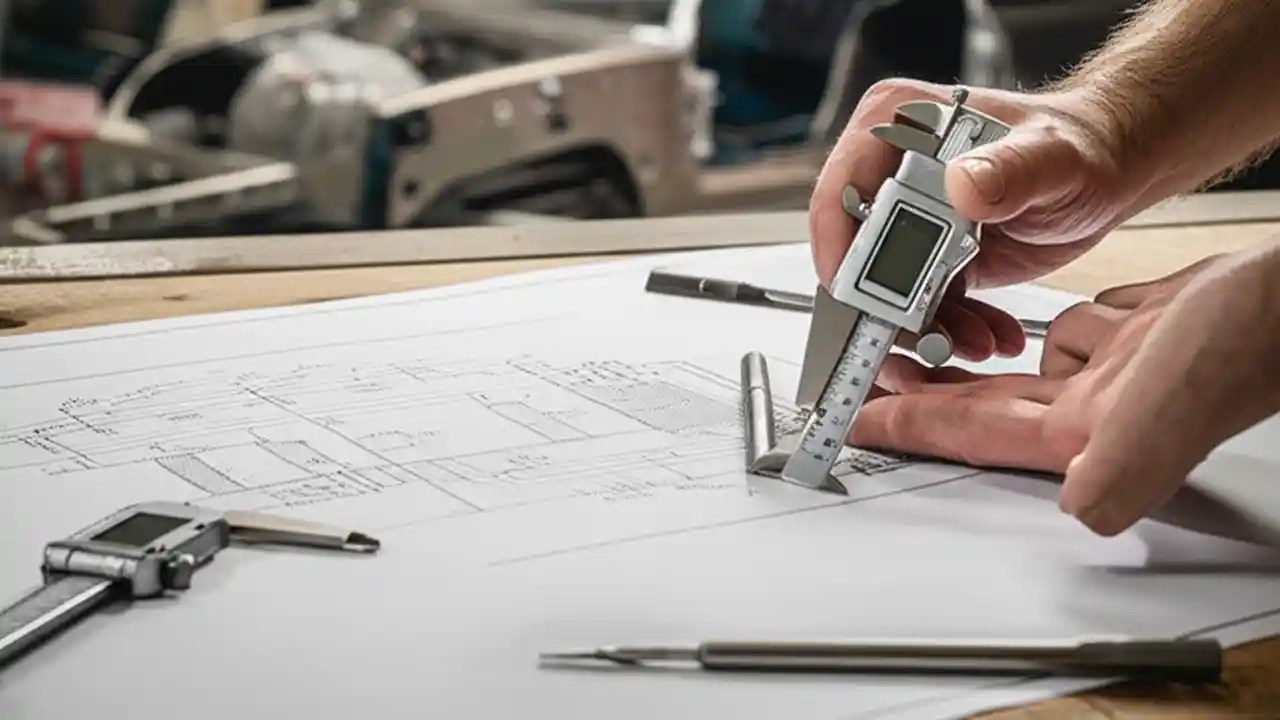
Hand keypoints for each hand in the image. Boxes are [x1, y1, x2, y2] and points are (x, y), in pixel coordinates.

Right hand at [810, 78, 1136, 361]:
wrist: (1109, 167)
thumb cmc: (1081, 144)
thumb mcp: (1052, 156)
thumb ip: (1010, 169)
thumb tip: (961, 186)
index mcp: (896, 126)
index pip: (840, 195)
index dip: (840, 252)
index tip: (862, 299)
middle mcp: (887, 171)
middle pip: (855, 254)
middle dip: (891, 307)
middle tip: (929, 337)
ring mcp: (905, 218)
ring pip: (885, 291)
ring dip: (927, 328)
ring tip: (976, 341)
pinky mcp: (927, 259)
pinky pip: (921, 308)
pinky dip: (953, 331)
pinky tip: (989, 335)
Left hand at [848, 243, 1279, 535]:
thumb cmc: (1247, 350)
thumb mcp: (1166, 414)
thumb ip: (1121, 469)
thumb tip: (1078, 510)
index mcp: (1081, 431)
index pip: (967, 432)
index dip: (904, 428)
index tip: (852, 422)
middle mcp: (1094, 408)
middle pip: (981, 406)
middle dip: (920, 395)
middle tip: (868, 379)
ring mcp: (1121, 372)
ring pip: (1026, 370)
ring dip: (978, 364)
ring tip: (932, 345)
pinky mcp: (1146, 335)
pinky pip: (1078, 332)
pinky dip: (1052, 328)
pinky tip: (1043, 324)